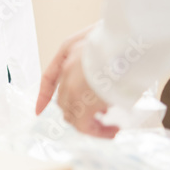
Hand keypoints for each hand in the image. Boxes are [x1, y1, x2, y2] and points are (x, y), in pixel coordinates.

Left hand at [36, 24, 117, 138]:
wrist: (130, 38)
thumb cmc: (125, 37)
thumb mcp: (105, 41)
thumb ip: (99, 59)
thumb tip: (107, 86)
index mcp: (68, 49)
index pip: (49, 78)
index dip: (44, 96)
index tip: (39, 110)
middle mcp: (66, 69)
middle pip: (64, 101)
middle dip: (81, 113)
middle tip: (103, 120)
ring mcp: (72, 86)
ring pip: (72, 115)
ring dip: (91, 125)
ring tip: (111, 129)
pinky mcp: (84, 102)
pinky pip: (84, 126)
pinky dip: (97, 132)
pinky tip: (113, 130)